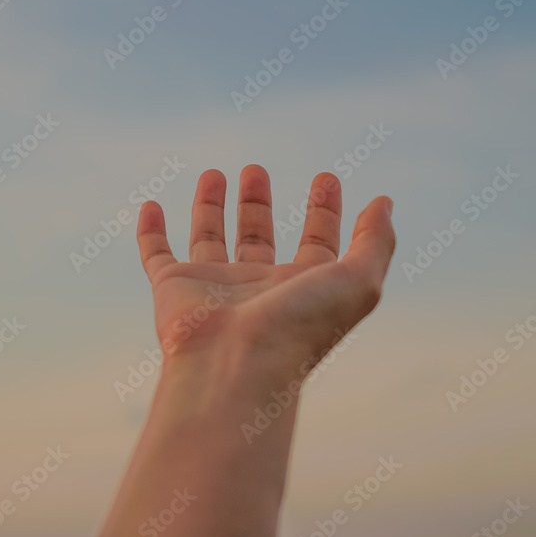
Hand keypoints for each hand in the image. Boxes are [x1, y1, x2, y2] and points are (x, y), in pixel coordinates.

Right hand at [136, 165, 395, 376]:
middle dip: (258, 203)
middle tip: (256, 170)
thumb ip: (375, 242)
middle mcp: (257, 288)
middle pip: (258, 237)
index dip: (325, 211)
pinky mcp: (173, 289)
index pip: (316, 243)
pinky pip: (157, 256)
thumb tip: (384, 203)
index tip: (326, 178)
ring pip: (209, 239)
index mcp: (301, 288)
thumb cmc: (299, 328)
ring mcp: (213, 287)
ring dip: (210, 207)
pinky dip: (151, 233)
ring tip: (215, 174)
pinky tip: (151, 207)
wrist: (236, 366)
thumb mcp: (357, 282)